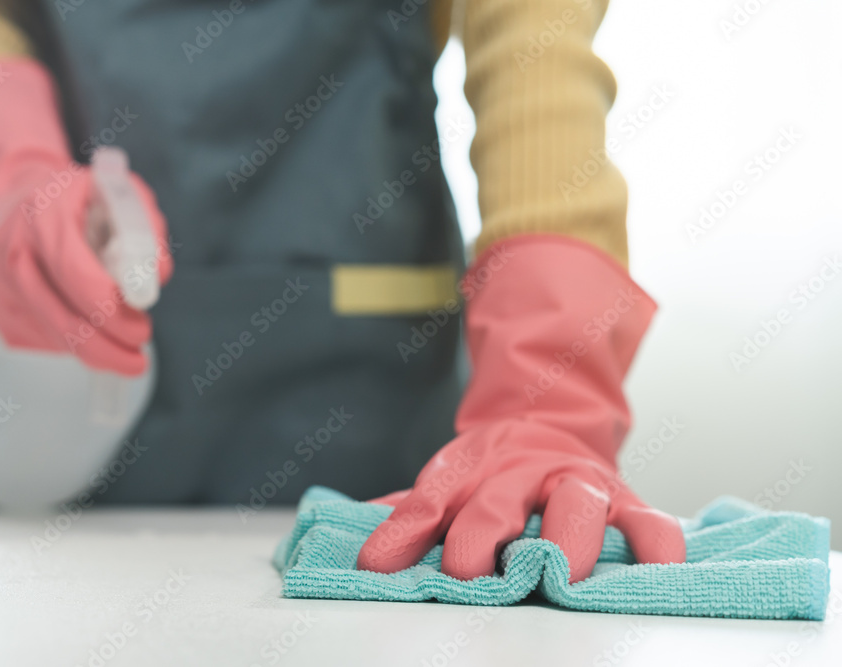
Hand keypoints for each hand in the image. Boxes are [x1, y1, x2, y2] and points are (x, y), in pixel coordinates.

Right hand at [0, 58, 171, 373]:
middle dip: (111, 349)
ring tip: (120, 338)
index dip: (117, 315)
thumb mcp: (115, 191)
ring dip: (97, 350)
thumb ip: (145, 227)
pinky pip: (44, 341)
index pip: (83, 283)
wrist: (7, 197)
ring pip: (58, 340)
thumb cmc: (70, 197)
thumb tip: (157, 276)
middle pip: (67, 325)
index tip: (142, 328)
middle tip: (137, 355)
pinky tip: (85, 320)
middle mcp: (14, 254)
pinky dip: (74, 340)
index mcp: (43, 219)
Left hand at [357, 236, 684, 581]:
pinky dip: (657, 547)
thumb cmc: (493, 469)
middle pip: (499, 504)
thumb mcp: (447, 483)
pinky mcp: (626, 501)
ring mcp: (577, 485)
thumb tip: (368, 559)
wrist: (549, 424)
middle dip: (483, 540)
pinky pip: (650, 523)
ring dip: (569, 542)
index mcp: (472, 471)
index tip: (382, 567)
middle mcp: (523, 474)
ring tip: (562, 575)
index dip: (405, 535)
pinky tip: (654, 570)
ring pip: (576, 507)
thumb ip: (410, 518)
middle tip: (474, 577)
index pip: (431, 502)